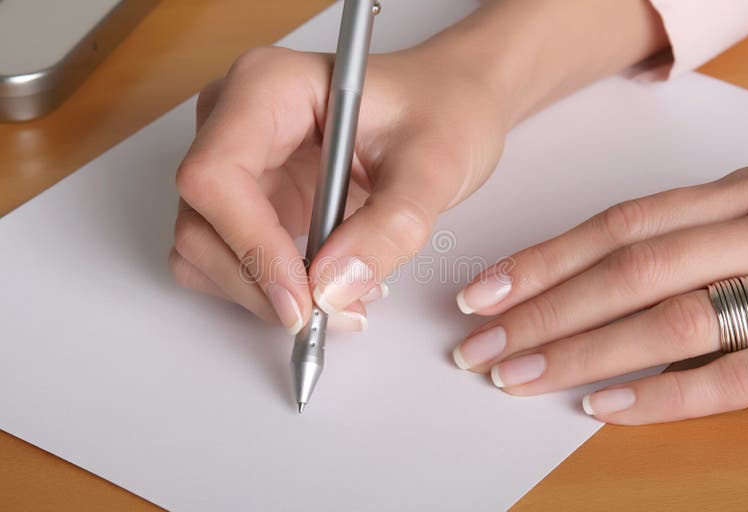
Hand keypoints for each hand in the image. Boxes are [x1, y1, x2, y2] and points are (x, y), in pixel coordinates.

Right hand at [169, 46, 507, 332]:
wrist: (450, 104)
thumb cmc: (443, 109)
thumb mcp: (434, 166)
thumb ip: (388, 227)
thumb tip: (332, 289)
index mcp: (268, 87)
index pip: (215, 176)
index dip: (250, 244)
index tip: (303, 295)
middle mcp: (238, 121)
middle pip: (200, 222)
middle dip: (259, 283)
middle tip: (331, 313)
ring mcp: (240, 161)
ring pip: (204, 248)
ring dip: (262, 293)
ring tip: (343, 299)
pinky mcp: (253, 196)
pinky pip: (228, 257)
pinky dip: (265, 288)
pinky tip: (324, 285)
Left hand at [452, 160, 747, 424]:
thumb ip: (684, 240)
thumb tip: (585, 282)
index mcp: (737, 196)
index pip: (618, 226)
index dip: (543, 260)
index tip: (481, 292)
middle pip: (629, 269)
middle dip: (543, 311)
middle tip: (477, 346)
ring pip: (672, 314)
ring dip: (583, 349)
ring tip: (517, 376)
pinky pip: (741, 371)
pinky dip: (668, 390)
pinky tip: (604, 406)